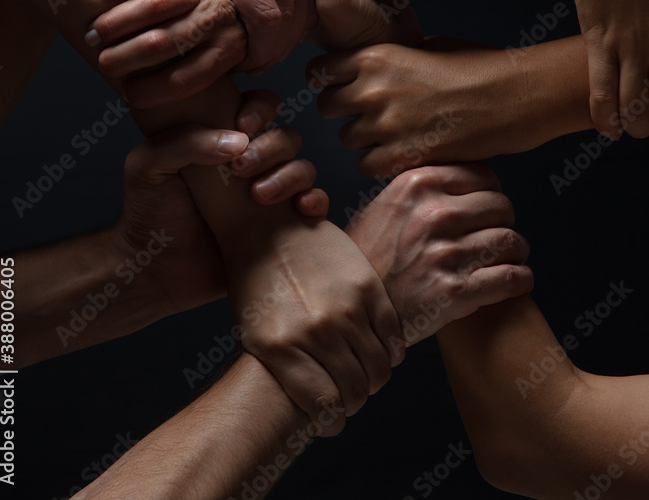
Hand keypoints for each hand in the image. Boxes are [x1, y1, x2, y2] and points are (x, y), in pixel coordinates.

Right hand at [88, 0, 246, 107]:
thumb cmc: (234, 40)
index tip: (129, 97)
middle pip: (164, 43)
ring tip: (93, 35)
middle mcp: (221, 15)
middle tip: (103, 64)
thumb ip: (243, 95)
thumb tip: (243, 127)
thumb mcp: (245, 67)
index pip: (186, 79)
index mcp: (233, 47)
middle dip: (125, 58)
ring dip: (117, 22)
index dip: (152, 93)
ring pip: (156, 4)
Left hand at [109, 90, 328, 316]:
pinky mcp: (282, 227)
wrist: (156, 273)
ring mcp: (269, 195)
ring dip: (289, 175)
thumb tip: (236, 141)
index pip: (257, 107)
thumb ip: (183, 141)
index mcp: (222, 139)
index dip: (260, 108)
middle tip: (241, 167)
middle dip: (271, 146)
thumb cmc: (148, 213)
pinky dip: (315, 200)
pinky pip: (315, 204)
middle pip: (285, 136)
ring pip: (303, 167)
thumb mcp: (148, 165)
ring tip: (258, 196)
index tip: (243, 123)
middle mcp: (251, 163)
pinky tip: (300, 208)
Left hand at [227, 218, 403, 432]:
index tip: (332, 418)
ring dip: (374, 377)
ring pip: (379, 367)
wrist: (263, 227)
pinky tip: (382, 350)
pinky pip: (393, 335)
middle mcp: (314, 330)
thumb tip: (320, 404)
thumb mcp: (256, 335)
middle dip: (353, 401)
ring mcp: (344, 306)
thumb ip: (287, 371)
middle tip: (349, 394)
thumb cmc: (254, 284)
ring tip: (364, 373)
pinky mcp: (366, 284)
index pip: (325, 408)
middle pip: (355, 391)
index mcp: (281, 349)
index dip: (332, 420)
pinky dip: (393, 351)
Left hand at [309, 37, 581, 176]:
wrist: (513, 96)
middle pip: (327, 107)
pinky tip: (405, 152)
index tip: (340, 86)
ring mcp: (385, 125)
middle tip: (370, 114)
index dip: (329, 80)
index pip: (319, 71)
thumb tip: (371, 68)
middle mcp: (372, 89)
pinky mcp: (402, 156)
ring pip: (347, 139)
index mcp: (375, 56)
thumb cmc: (478, 66)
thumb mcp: (428, 46)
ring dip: (365, 139)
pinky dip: (382, 163)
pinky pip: (368, 166)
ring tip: (396, 133)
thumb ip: (392, 59)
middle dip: (344, 111)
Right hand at [347, 163, 533, 341]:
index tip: (489, 206)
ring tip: (510, 257)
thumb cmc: (366, 257)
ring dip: (515, 251)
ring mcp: (446, 252)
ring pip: (510, 240)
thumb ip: (422, 189)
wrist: (348, 307)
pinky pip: (510, 278)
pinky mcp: (455, 292)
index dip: (492, 191)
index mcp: (417, 184)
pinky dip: (521, 279)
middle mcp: (434, 213)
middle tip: (498, 234)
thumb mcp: (383, 205)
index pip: (483, 174)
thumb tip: (462, 178)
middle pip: (501, 206)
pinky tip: (518, 280)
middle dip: (505, 221)